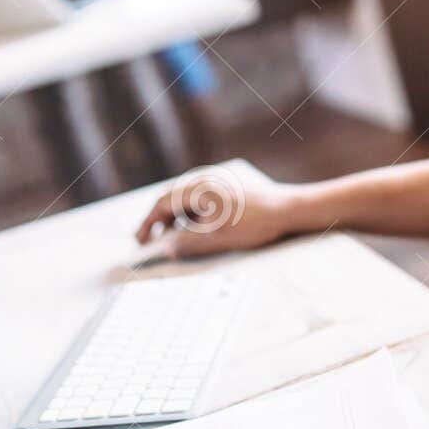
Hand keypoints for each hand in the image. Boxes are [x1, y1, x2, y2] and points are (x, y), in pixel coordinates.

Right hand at [135, 169, 309, 258]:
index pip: (163, 203)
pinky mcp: (227, 184)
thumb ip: (188, 243)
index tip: (140, 240)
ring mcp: (217, 179)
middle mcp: (205, 178)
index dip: (148, 223)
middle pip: (172, 198)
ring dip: (176, 216)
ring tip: (172, 237)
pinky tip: (195, 227)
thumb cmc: (254, 223)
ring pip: (186, 197)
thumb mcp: (218, 238)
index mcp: (199, 187)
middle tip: (150, 240)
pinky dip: (191, 212)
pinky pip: (200, 196)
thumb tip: (165, 250)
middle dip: (159, 220)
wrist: (288, 209)